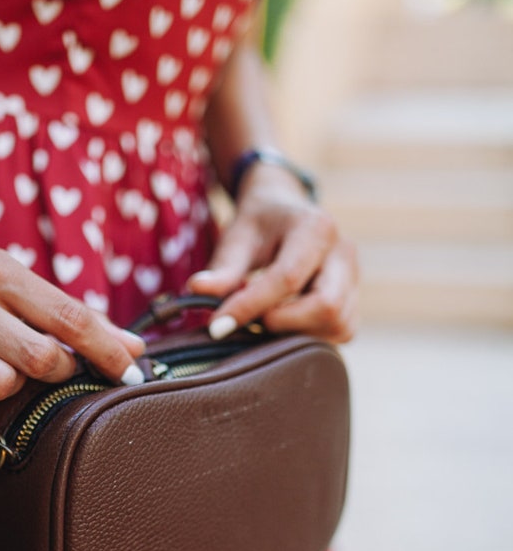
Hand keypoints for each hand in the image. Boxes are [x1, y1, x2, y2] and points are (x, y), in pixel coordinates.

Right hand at [0, 246, 145, 418]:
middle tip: (59, 368)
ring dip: (18, 388)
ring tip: (11, 371)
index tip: (131, 371)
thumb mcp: (21, 284)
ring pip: (2, 386)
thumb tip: (135, 350)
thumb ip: (77, 316)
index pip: (69, 317)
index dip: (108, 350)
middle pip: (40, 358)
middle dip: (62, 371)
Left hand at [187, 173, 358, 342]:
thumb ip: (222, 267)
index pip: (287, 278)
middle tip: (252, 320)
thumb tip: (196, 291)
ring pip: (338, 325)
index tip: (218, 326)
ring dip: (298, 333)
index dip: (250, 306)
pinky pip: (342, 332)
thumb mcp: (237, 237)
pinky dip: (312, 337)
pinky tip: (286, 325)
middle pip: (326, 306)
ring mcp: (354, 278)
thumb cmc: (259, 224)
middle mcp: (344, 253)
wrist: (286, 212)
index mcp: (315, 228)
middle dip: (284, 323)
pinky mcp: (354, 300)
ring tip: (267, 319)